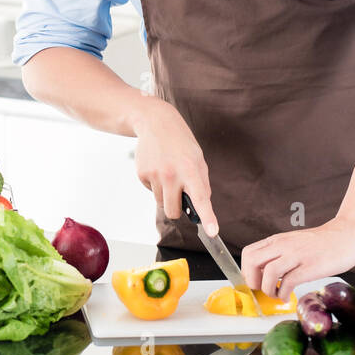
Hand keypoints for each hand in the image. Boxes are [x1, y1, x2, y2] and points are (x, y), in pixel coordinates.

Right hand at [132, 98, 217, 234]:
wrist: (156, 122)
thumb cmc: (180, 142)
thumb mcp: (198, 159)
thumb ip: (201, 184)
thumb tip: (200, 208)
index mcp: (190, 170)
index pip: (201, 199)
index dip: (207, 217)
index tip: (212, 232)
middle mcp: (172, 174)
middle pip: (173, 212)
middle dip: (177, 208)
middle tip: (179, 191)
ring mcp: (155, 175)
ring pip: (160, 203)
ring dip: (165, 194)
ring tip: (168, 172)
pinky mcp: (142, 174)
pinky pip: (150, 192)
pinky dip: (155, 185)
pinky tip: (158, 168)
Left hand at [240, 216, 354, 301]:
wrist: (347, 235)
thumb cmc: (322, 243)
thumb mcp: (294, 243)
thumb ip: (280, 254)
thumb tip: (265, 273)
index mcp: (278, 240)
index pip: (248, 253)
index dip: (246, 271)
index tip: (255, 282)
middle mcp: (284, 245)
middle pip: (252, 261)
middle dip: (252, 281)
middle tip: (263, 289)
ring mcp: (297, 255)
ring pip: (268, 272)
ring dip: (268, 290)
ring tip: (277, 294)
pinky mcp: (310, 266)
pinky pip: (289, 282)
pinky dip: (283, 294)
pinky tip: (288, 295)